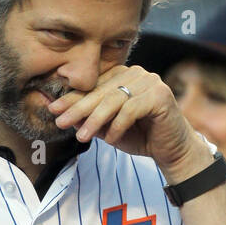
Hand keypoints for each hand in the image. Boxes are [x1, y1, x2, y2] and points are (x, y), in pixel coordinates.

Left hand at [48, 64, 209, 180]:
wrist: (172, 150)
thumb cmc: (141, 137)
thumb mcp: (109, 129)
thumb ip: (91, 120)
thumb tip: (65, 116)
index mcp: (123, 76)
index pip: (94, 86)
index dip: (73, 98)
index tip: (53, 110)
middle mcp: (136, 74)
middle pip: (101, 91)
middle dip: (78, 108)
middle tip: (60, 122)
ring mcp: (149, 82)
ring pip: (114, 100)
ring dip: (95, 120)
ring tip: (82, 137)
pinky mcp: (160, 95)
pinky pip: (130, 110)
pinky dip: (118, 126)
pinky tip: (110, 140)